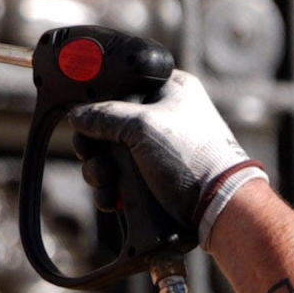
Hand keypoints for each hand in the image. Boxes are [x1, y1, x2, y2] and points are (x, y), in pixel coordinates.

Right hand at [72, 69, 269, 234]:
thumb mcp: (141, 127)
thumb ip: (104, 116)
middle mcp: (163, 116)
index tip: (86, 122)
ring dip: (99, 171)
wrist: (217, 205)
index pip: (121, 87)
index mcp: (170, 90)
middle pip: (109, 124)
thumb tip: (76, 115)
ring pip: (110, 154)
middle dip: (94, 147)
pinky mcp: (153, 176)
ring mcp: (157, 148)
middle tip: (91, 156)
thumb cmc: (191, 157)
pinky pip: (120, 177)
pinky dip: (110, 188)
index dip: (99, 104)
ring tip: (106, 183)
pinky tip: (112, 198)